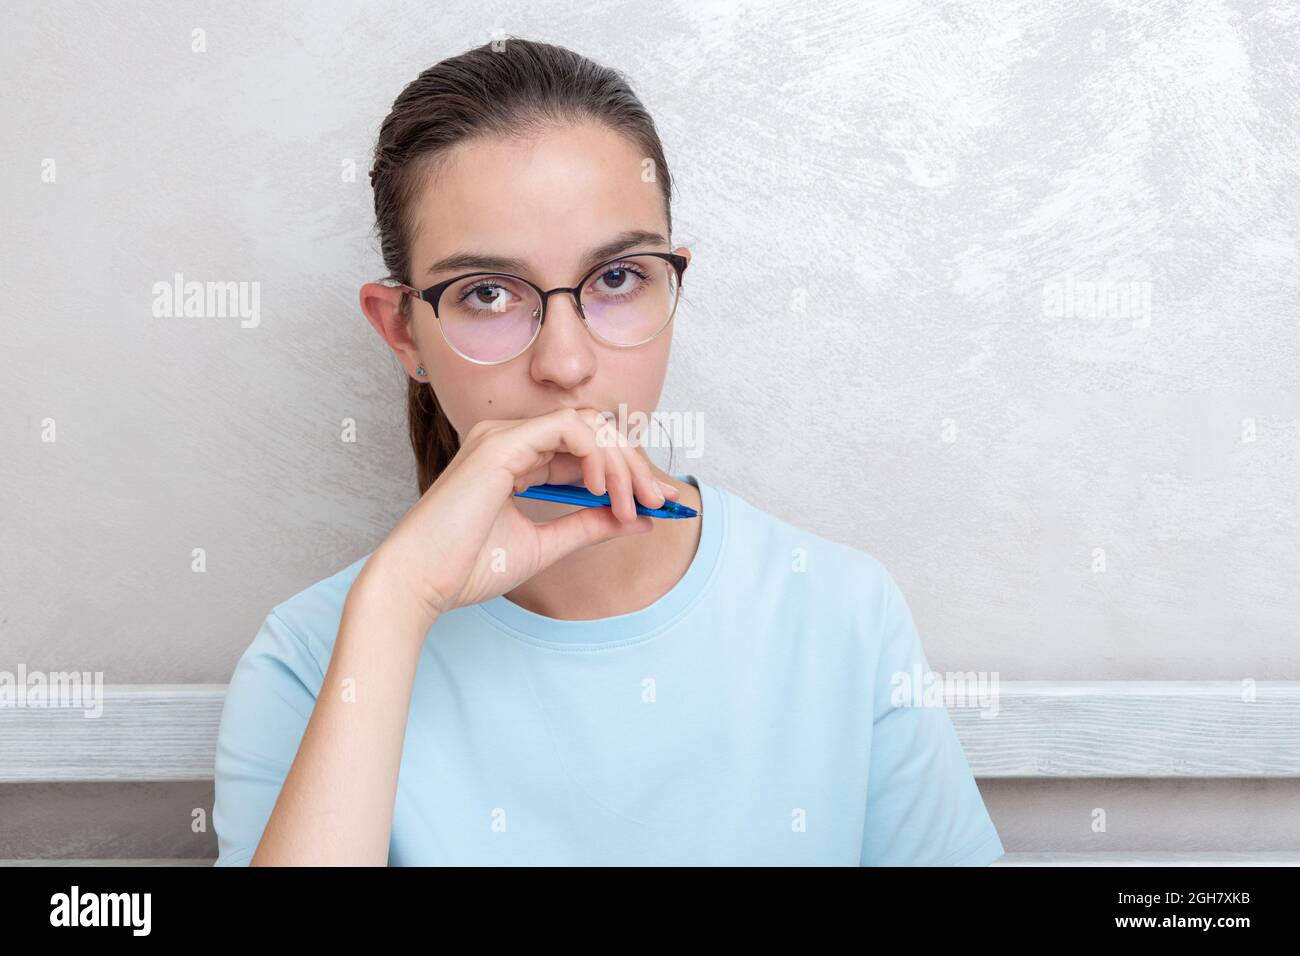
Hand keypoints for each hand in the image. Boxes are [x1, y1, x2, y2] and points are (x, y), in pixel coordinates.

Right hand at [366, 407, 680, 621]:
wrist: (421, 584)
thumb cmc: (468, 568)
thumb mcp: (547, 545)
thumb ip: (590, 525)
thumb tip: (639, 518)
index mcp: (518, 458)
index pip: (587, 449)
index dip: (627, 473)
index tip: (657, 504)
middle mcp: (511, 439)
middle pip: (594, 431)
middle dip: (633, 465)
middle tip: (658, 501)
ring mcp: (504, 436)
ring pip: (588, 424)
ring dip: (620, 463)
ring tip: (630, 503)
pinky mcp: (502, 443)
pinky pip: (570, 428)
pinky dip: (596, 455)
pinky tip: (600, 490)